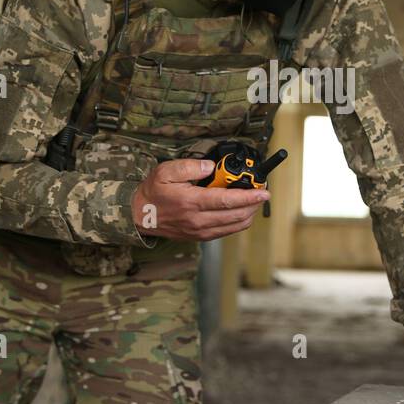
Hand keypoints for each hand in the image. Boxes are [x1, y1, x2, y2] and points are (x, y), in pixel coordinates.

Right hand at [131, 159, 268, 241]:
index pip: (228, 201)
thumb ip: (190, 167)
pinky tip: (241, 211)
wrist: (140, 216)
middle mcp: (198, 220)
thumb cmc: (153, 193)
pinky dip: (238, 222)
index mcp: (192, 202)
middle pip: (237, 215)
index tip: (263, 192)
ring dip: (249, 214)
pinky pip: (226, 232)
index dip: (249, 196)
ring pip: (235, 226)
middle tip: (262, 193)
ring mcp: (200, 231)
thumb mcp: (166, 171)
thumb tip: (210, 166)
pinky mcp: (200, 237)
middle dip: (254, 204)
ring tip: (254, 201)